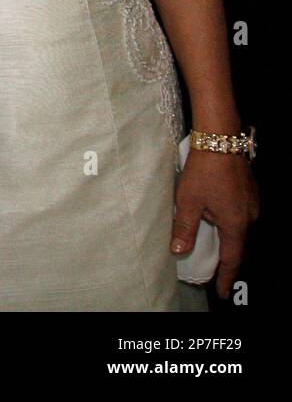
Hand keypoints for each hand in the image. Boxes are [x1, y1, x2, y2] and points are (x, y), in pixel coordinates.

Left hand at [171, 150, 258, 297]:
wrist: (220, 139)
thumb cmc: (204, 171)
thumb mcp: (188, 201)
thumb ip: (184, 228)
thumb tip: (178, 250)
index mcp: (236, 224)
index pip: (231, 258)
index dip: (225, 276)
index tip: (221, 291)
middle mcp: (249, 217)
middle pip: (235, 242)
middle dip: (222, 253)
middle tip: (210, 264)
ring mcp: (251, 203)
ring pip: (235, 225)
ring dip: (222, 230)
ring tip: (206, 232)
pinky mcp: (248, 191)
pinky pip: (237, 211)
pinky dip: (225, 216)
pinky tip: (211, 208)